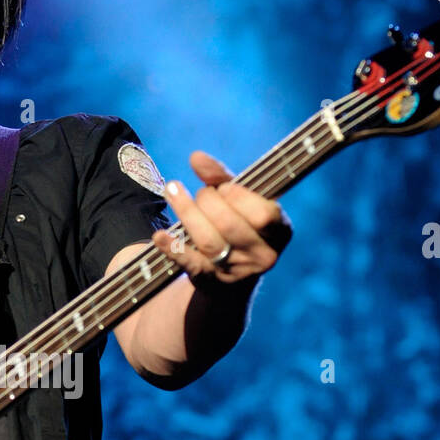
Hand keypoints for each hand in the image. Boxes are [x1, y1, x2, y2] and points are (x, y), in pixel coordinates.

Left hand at [152, 150, 291, 282]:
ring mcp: (237, 271)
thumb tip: (196, 158)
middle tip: (201, 194)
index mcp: (280, 231)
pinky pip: (191, 264)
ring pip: (209, 241)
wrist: (232, 281)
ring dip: (187, 213)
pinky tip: (160, 236)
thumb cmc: (238, 226)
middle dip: (208, 200)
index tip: (223, 189)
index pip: (261, 213)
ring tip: (173, 192)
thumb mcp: (240, 202)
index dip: (238, 196)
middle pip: (229, 224)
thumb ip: (221, 178)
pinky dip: (173, 249)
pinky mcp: (212, 282)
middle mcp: (263, 255)